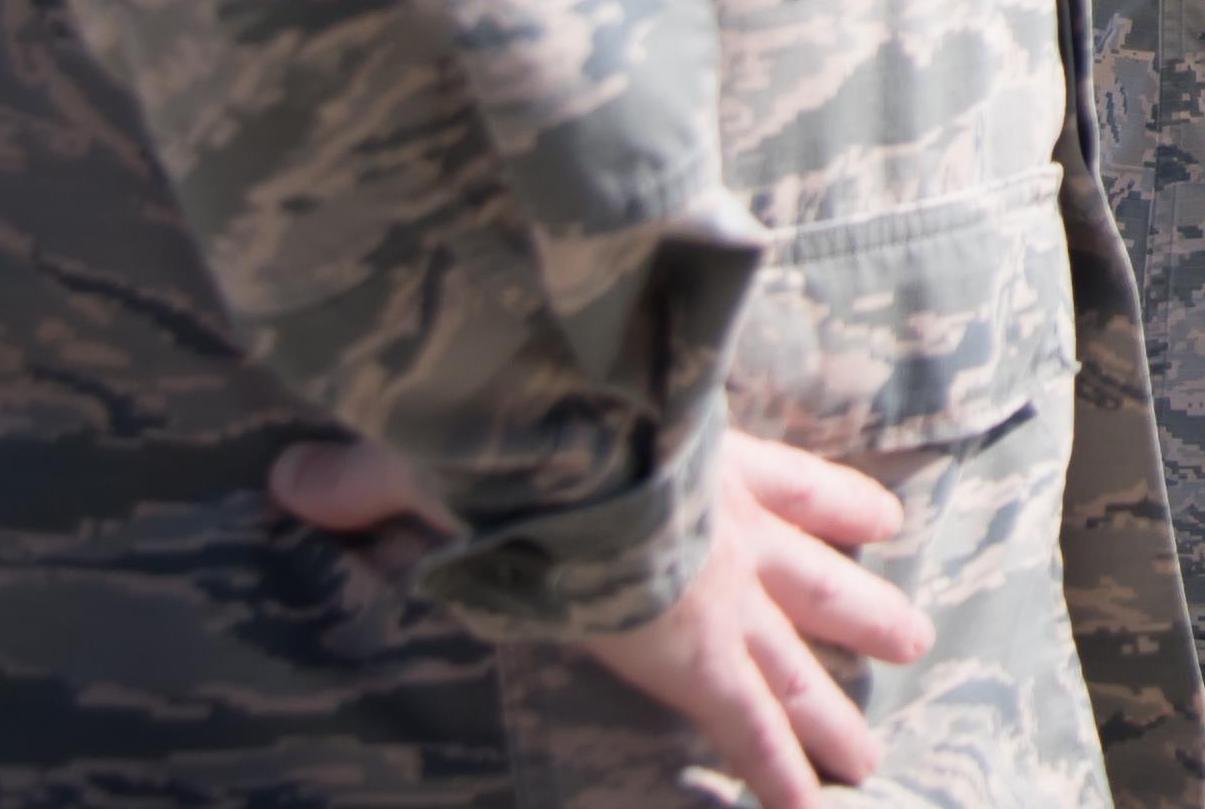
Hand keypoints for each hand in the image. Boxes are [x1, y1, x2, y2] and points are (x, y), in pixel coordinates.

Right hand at [273, 425, 931, 806]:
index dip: (832, 502)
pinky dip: (782, 774)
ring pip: (802, 662)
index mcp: (700, 463)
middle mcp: (734, 530)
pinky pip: (756, 732)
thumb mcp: (452, 441)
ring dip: (836, 708)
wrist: (581, 453)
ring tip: (875, 752)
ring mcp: (729, 602)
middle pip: (819, 578)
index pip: (784, 483)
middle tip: (913, 636)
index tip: (883, 515)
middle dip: (863, 612)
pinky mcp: (708, 665)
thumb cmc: (527, 430)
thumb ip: (376, 470)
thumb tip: (290, 473)